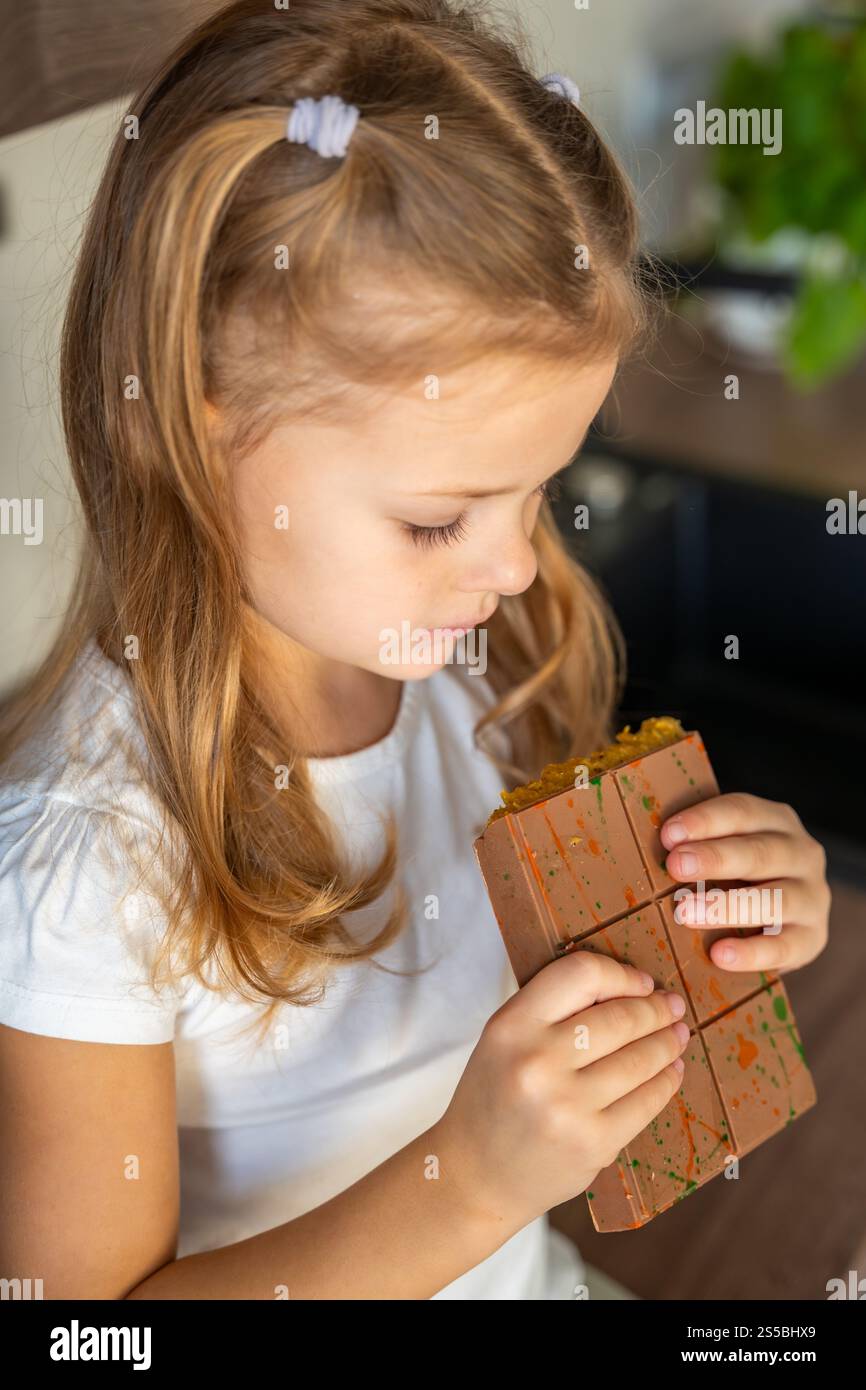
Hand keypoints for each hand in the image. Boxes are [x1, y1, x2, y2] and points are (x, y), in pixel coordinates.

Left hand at [660, 793, 829, 976]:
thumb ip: (699, 844)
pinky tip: (720, 954)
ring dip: (728, 905)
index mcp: (776, 821)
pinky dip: (752, 952)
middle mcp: (802, 853)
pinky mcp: (813, 938)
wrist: (785, 919)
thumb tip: (655, 846)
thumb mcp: (726, 849)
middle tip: (676, 866)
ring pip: (776, 899)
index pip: (743, 812)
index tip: (669, 834)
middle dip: (715, 858)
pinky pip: (784, 946)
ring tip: (687, 913)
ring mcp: (812, 896)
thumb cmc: (739, 875)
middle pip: (760, 852)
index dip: (705, 821)